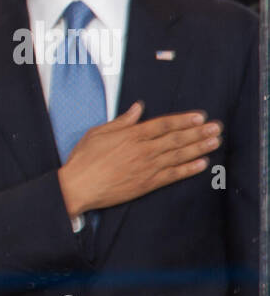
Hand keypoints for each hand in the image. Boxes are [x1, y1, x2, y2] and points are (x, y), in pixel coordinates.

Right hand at [57, 102, 219, 217]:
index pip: (164, 124)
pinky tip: (202, 164)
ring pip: (179, 155)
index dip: (184, 120)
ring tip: (215, 141)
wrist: (78, 187)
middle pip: (177, 138)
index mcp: (131, 135)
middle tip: (216, 127)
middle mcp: (143, 150)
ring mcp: (147, 167)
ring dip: (200, 148)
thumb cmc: (84, 160)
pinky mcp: (147, 184)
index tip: (199, 116)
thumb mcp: (98, 133)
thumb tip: (137, 108)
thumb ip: (121, 121)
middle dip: (199, 132)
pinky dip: (188, 169)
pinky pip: (173, 175)